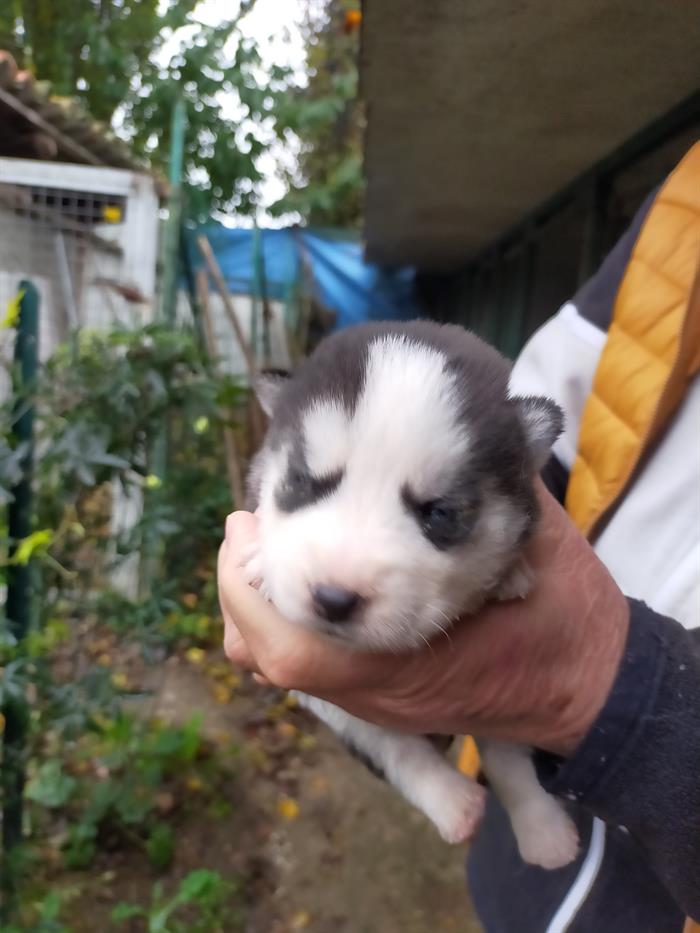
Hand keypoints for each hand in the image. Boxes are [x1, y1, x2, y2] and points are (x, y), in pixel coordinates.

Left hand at [217, 482, 628, 756]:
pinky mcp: (383, 694)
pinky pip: (309, 667)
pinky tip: (308, 575)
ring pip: (279, 667)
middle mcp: (374, 690)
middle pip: (266, 657)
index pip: (289, 647)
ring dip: (260, 605)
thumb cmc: (565, 618)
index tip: (249, 519)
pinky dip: (287, 621)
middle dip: (242, 586)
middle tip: (251, 526)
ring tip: (272, 546)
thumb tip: (470, 417)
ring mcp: (376, 699)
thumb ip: (491, 486)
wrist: (591, 685)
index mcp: (400, 662)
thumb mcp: (534, 543)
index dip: (249, 584)